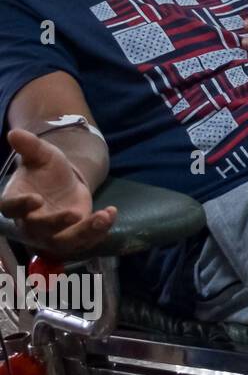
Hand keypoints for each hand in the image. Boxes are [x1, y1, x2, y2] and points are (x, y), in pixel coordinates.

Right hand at [0, 129, 115, 256]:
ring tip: (103, 217)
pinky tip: (110, 214)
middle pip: (38, 230)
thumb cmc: (46, 169)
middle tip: (74, 213)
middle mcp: (30, 222)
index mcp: (16, 201)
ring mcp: (51, 234)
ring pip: (64, 242)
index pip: (10, 208)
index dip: (20, 206)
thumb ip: (30, 146)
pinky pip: (85, 240)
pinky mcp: (73, 237)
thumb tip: (15, 133)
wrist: (64, 182)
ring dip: (84, 232)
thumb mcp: (42, 154)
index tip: (35, 199)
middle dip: (56, 223)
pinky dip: (99, 231)